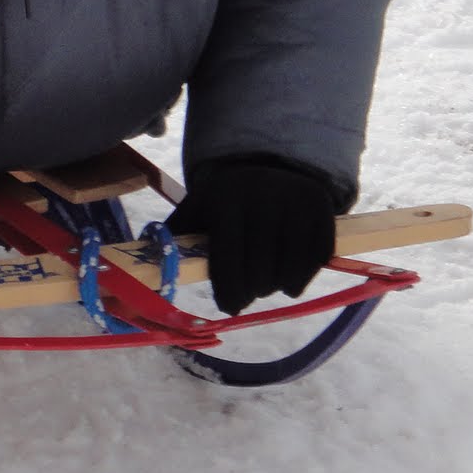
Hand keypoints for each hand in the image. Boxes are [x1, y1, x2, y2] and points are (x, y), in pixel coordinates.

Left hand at [168, 157, 338, 315]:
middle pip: (259, 274)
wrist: (270, 165)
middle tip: (246, 292)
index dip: (228, 291)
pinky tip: (289, 270)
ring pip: (288, 275)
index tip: (229, 308)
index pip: (227, 260)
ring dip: (276, 287)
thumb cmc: (227, 198)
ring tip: (266, 279)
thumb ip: (177, 235)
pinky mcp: (323, 211)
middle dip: (250, 291)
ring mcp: (296, 205)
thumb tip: (149, 268)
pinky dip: (301, 277)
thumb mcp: (200, 206)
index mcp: (225, 199)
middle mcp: (262, 199)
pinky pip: (316, 263)